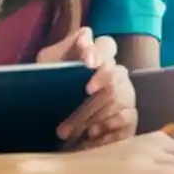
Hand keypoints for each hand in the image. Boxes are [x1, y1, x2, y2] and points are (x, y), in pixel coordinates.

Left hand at [38, 28, 136, 149]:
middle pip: (116, 72)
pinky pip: (128, 116)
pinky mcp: (128, 117)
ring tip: (70, 128)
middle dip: (102, 81)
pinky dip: (110, 124)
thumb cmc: (48, 94)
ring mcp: (124, 95)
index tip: (88, 62)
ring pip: (120, 95)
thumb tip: (83, 40)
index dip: (100, 51)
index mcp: (95, 59)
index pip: (106, 46)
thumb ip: (57, 53)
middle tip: (86, 91)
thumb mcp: (45, 71)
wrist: (48, 130)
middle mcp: (114, 74)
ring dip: (94, 112)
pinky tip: (92, 133)